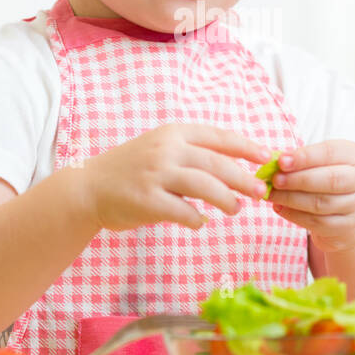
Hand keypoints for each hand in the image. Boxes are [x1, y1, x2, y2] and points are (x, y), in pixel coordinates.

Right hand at [78, 123, 271, 231]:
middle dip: (245, 179)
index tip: (268, 158)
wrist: (87, 188)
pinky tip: (200, 222)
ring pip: (206, 187)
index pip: (219, 137)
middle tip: (262, 192)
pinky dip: (197, 220)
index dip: (247, 147)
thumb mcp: (160, 148)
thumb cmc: (131, 170)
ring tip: (236, 210)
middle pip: (218, 164)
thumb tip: (238, 166)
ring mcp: (156, 175)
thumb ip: (192, 153)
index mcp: (173, 132)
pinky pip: (185, 212)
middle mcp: (166, 150)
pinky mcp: (148, 201)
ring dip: (227, 200)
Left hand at [267, 140, 354, 253]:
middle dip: (298, 179)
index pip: (331, 153)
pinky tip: (280, 208)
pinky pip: (318, 223)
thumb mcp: (325, 164)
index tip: (281, 160)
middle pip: (330, 180)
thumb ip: (305, 161)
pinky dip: (295, 215)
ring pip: (322, 203)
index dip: (305, 157)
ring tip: (272, 194)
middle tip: (274, 179)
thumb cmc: (331, 181)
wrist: (352, 215)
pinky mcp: (351, 229)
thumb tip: (276, 163)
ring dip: (292, 198)